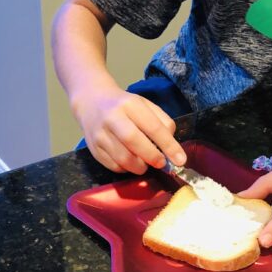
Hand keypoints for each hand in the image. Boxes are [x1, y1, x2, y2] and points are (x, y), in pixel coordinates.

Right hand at [72, 85, 186, 173]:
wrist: (91, 102)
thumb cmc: (124, 105)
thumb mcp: (145, 105)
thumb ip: (162, 122)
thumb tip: (172, 147)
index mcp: (130, 104)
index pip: (153, 127)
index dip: (169, 146)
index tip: (180, 159)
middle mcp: (112, 118)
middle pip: (134, 142)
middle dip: (152, 157)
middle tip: (161, 163)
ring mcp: (100, 135)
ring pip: (123, 159)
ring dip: (140, 167)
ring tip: (145, 164)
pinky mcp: (94, 149)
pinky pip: (114, 166)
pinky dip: (127, 169)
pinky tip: (130, 162)